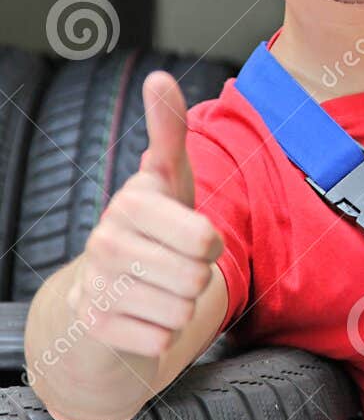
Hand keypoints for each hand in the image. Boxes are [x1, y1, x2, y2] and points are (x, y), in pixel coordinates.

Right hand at [67, 71, 223, 357]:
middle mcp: (106, 241)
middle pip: (198, 279)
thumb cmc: (149, 232)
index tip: (191, 237)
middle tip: (172, 269)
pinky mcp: (97, 327)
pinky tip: (141, 318)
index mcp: (130, 203)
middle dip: (197, 280)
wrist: (99, 294)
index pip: (206, 240)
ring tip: (157, 291)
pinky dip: (162, 336)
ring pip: (182, 313)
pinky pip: (163, 342)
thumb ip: (169, 132)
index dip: (210, 245)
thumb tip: (159, 77)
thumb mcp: (165, 182)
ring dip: (180, 308)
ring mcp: (97, 285)